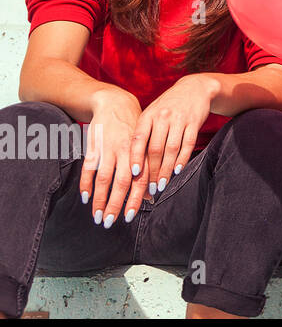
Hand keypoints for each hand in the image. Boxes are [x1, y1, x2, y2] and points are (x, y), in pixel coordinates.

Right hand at [81, 89, 141, 228]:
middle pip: (122, 182)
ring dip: (100, 199)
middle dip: (115, 204)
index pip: (141, 180)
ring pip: (104, 178)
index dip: (136, 198)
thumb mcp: (144, 147)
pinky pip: (89, 167)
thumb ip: (146, 171)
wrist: (116, 103)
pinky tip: (86, 197)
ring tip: (97, 216)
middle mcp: (127, 152)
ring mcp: (109, 149)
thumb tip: (151, 196)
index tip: (130, 216)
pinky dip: (86, 183)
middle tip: (110, 222)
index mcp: (141, 153)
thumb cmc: (134, 130)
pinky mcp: (94, 146)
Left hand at [124, 73, 217, 221]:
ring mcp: (179, 119)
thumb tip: (133, 162)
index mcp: (148, 116)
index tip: (133, 174)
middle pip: (155, 149)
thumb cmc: (168, 106)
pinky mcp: (194, 123)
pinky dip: (182, 159)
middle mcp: (162, 117)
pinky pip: (188, 144)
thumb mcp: (152, 114)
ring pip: (171, 149)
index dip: (136, 157)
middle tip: (148, 188)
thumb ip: (143, 134)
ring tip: (162, 184)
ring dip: (166, 170)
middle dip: (152, 171)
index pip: (139, 140)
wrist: (194, 88)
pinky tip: (177, 170)